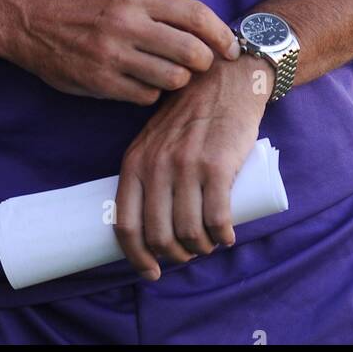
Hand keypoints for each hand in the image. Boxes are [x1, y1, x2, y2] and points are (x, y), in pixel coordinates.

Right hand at [9, 0, 240, 104]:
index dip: (221, 34)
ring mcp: (113, 55)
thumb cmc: (83, 3)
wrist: (33, 22)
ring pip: (173, 79)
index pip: (195, 15)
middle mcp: (127, 24)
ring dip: (178, 79)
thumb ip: (159, 4)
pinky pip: (146, 96)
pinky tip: (143, 81)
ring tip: (169, 71)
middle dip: (204, 61)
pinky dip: (152, 91)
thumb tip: (203, 25)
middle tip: (200, 63)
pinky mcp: (101, 82)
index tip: (231, 47)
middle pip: (191, 51)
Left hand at [113, 52, 275, 279]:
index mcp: (135, 162)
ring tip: (210, 243)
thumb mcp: (155, 139)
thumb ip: (148, 171)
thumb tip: (150, 223)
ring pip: (189, 232)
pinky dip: (222, 237)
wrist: (223, 80)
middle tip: (190, 252)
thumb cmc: (189, 114)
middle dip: (176, 256)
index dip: (137, 257)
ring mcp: (186, 166)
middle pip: (159, 235)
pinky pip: (217, 219)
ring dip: (201, 248)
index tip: (151, 272)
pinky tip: (227, 236)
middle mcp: (156, 166)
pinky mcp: (218, 165)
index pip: (125, 225)